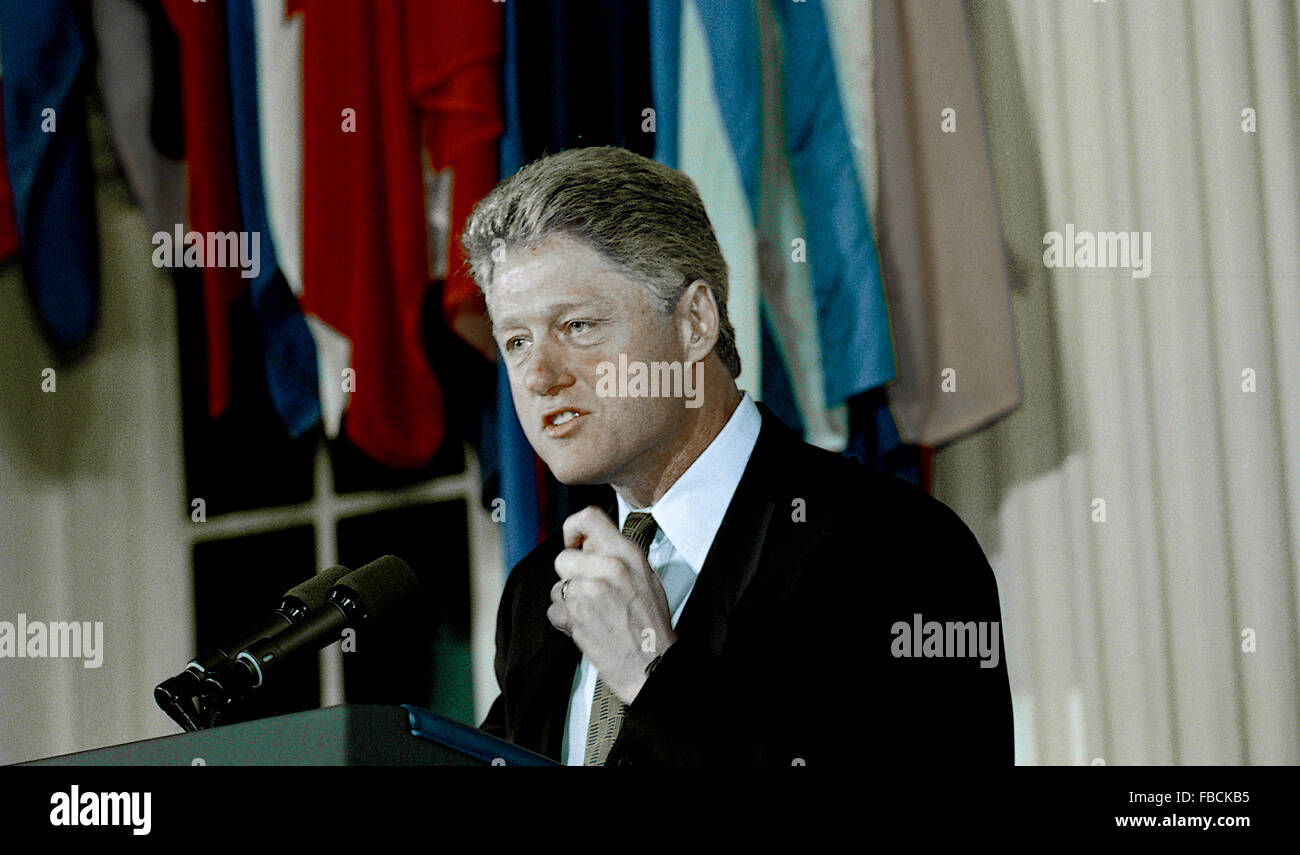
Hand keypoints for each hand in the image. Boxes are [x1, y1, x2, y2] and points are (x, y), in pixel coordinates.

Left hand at [548, 506, 676, 702]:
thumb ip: (617, 556)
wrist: (652, 664)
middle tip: (587, 591)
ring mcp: (589, 592)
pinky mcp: (576, 616)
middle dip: (570, 576)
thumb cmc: (651, 623)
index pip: (589, 517)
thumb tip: (586, 544)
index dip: (573, 529)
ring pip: (557, 587)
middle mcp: (608, 568)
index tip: (575, 544)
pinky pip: (554, 611)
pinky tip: (586, 628)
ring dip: (568, 601)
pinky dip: (564, 622)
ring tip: (592, 614)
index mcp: (627, 554)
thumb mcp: (646, 577)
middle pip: (563, 558)